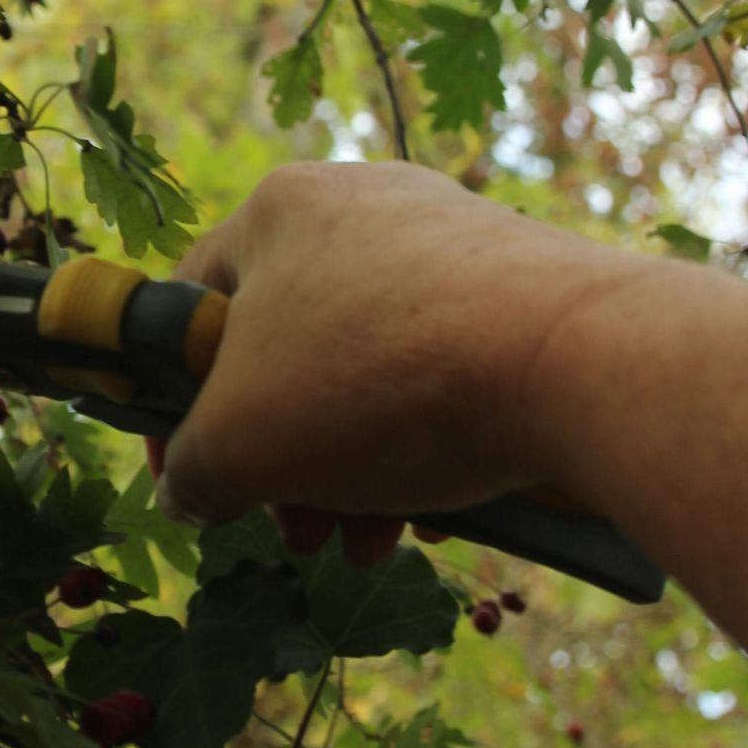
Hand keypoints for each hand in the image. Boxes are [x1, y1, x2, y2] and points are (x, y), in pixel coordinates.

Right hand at [148, 161, 637, 554]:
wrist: (575, 362)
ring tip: (370, 543)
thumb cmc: (374, 383)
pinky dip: (427, 442)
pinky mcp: (521, 287)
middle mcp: (364, 204)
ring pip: (367, 373)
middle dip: (285, 460)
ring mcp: (450, 241)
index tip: (190, 481)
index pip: (190, 305)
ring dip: (352, 471)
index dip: (172, 404)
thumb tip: (190, 492)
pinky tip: (440, 512)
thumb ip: (193, 469)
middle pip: (288, 351)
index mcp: (278, 210)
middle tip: (300, 532)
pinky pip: (444, 372)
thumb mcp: (242, 444)